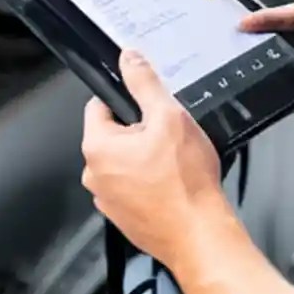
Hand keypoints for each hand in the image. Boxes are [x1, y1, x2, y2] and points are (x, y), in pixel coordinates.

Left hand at [81, 50, 232, 268]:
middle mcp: (94, 175)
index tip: (146, 105)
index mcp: (97, 147)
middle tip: (168, 136)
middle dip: (139, 131)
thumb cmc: (185, 184)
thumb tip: (129, 59)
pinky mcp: (124, 217)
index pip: (98, 106)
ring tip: (173, 163)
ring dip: (145, 157)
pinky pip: (133, 187)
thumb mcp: (169, 117)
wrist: (200, 235)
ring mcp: (108, 199)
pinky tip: (173, 184)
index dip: (125, 99)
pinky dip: (149, 182)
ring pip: (124, 162)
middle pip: (113, 135)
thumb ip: (145, 84)